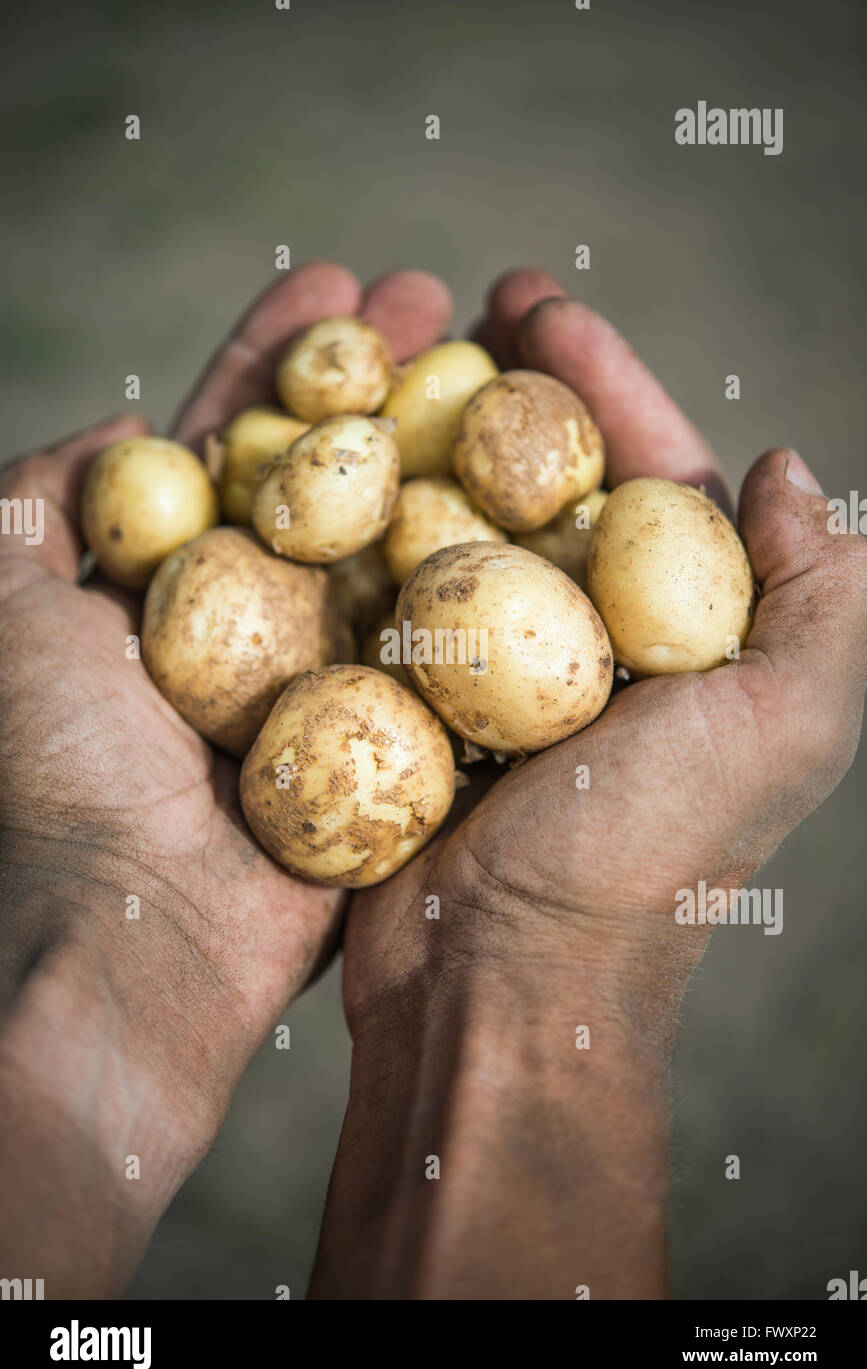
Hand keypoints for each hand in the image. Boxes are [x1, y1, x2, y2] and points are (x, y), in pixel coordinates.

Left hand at [0, 262, 451, 1294]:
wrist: (136, 934)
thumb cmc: (54, 770)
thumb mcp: (1, 605)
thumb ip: (37, 500)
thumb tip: (117, 422)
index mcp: (176, 583)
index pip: (240, 442)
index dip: (287, 357)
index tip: (340, 276)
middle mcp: (263, 619)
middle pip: (337, 470)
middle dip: (386, 377)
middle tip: (445, 296)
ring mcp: (337, 674)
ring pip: (405, 539)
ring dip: (454, 447)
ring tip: (511, 356)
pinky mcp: (396, 735)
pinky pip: (455, 639)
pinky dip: (494, 569)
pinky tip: (549, 496)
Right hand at [311, 271, 866, 1299]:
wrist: (503, 982)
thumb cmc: (649, 855)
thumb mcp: (783, 722)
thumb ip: (820, 595)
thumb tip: (787, 472)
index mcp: (684, 643)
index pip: (646, 476)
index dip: (603, 382)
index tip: (536, 302)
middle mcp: (592, 653)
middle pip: (549, 485)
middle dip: (513, 388)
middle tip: (461, 297)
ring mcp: (494, 681)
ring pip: (463, 529)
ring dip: (431, 442)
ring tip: (387, 359)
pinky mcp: (409, 712)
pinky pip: (387, 599)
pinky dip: (367, 533)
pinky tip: (333, 468)